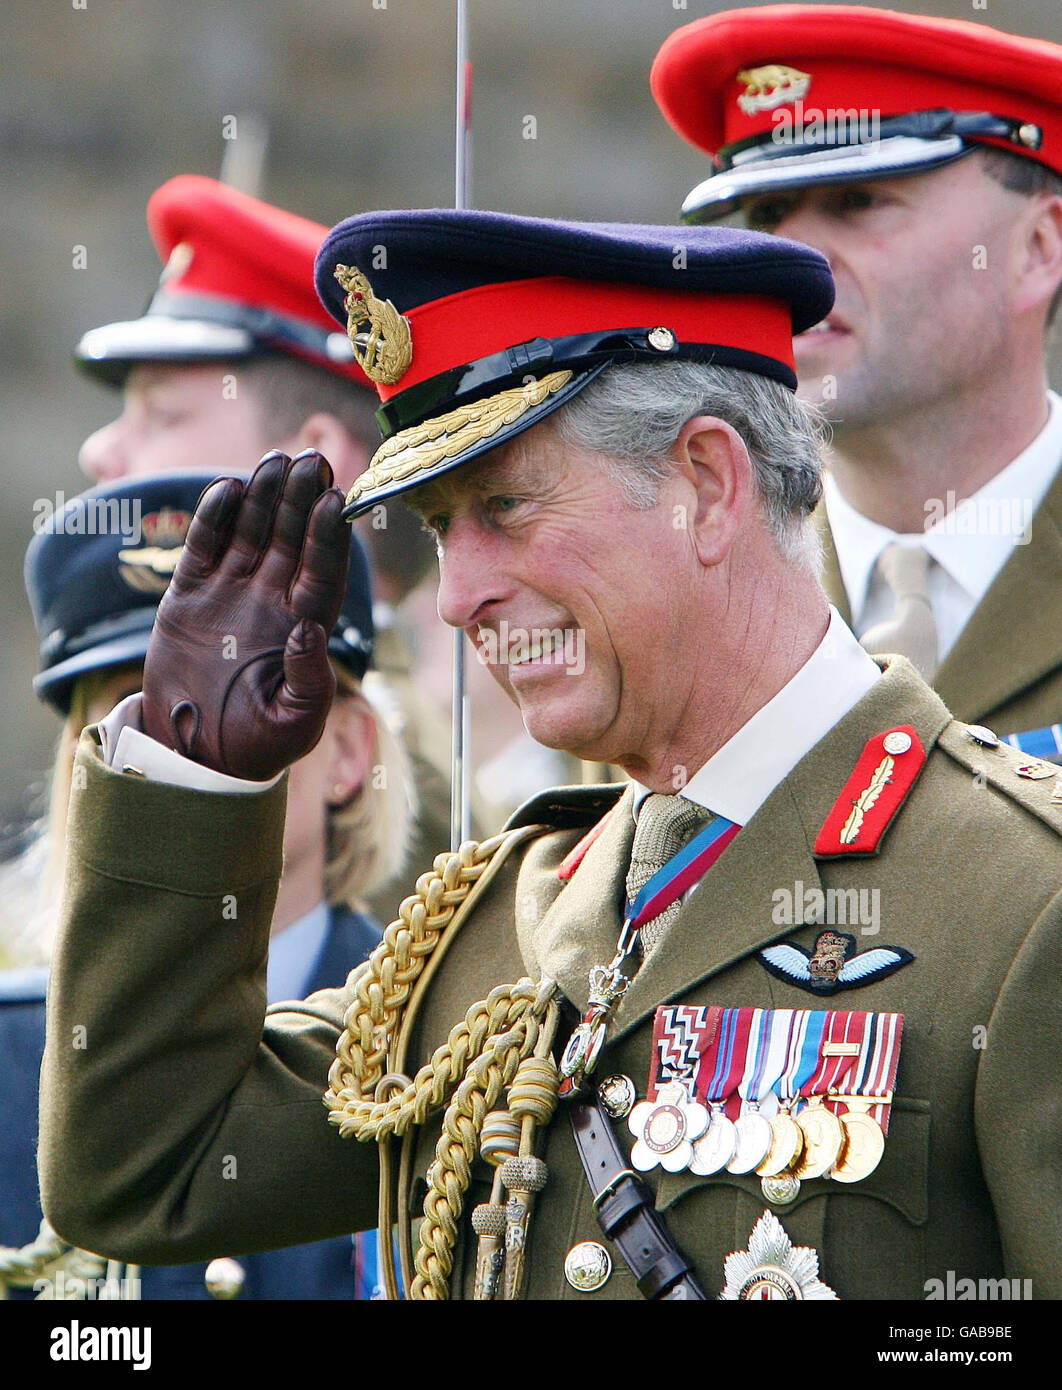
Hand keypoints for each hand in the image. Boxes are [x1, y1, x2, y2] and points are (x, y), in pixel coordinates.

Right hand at [141, 450, 349, 779]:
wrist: (196, 754)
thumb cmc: (256, 745)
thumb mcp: (294, 723)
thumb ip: (311, 682)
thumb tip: (310, 632)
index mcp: (305, 626)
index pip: (323, 571)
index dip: (329, 536)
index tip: (335, 500)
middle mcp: (273, 601)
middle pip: (292, 539)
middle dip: (301, 499)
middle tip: (311, 459)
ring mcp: (232, 593)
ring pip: (252, 533)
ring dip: (263, 497)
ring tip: (273, 462)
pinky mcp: (191, 595)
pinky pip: (205, 547)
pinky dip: (213, 518)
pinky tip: (227, 488)